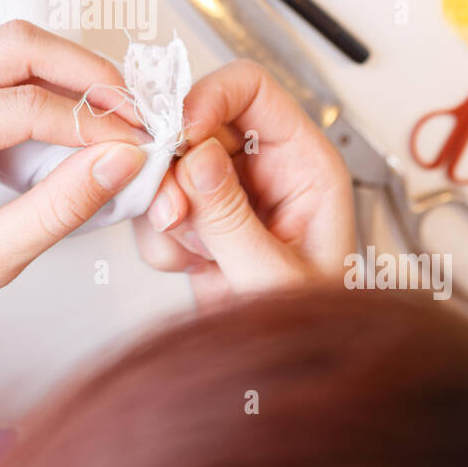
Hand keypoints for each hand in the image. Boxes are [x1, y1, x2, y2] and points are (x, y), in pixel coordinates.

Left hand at [0, 21, 146, 358]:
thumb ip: (58, 208)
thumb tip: (123, 160)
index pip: (23, 105)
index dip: (94, 123)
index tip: (143, 145)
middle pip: (16, 46)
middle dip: (88, 74)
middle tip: (138, 114)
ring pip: (8, 47)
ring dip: (70, 74)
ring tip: (117, 118)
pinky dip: (45, 86)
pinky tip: (77, 123)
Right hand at [132, 60, 355, 306]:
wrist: (282, 378)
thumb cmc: (312, 330)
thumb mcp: (274, 276)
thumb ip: (232, 218)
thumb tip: (196, 159)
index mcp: (304, 163)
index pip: (252, 88)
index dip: (209, 98)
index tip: (181, 134)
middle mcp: (265, 168)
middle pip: (198, 121)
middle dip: (175, 167)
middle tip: (173, 213)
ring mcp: (228, 192)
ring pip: (169, 165)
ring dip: (167, 209)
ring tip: (198, 254)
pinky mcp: (199, 219)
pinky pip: (156, 204)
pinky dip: (161, 239)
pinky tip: (194, 267)